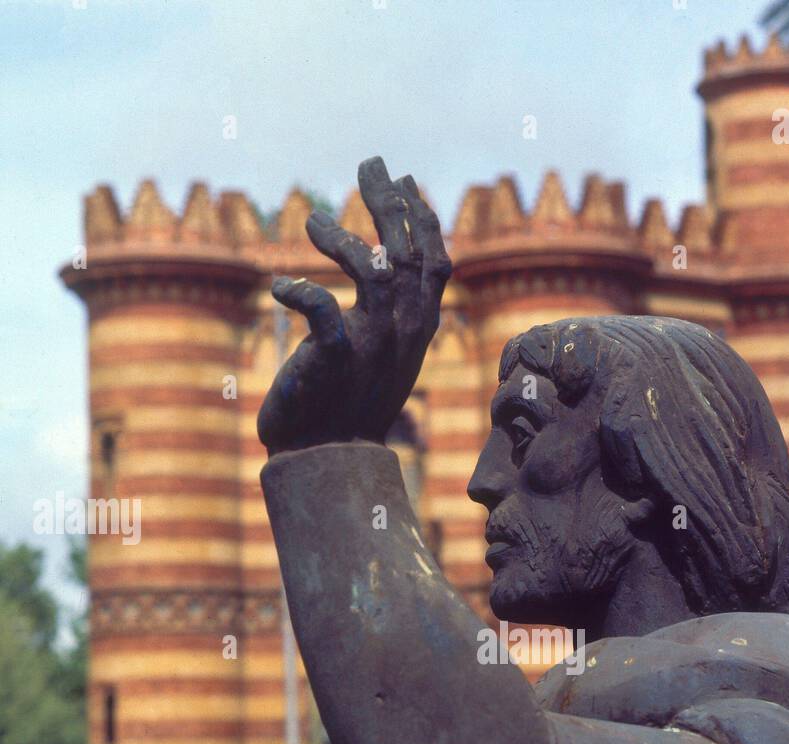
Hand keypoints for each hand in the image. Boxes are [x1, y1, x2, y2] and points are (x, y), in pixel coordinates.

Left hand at [257, 156, 451, 455]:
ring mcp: (374, 346)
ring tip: (309, 221)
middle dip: (389, 203)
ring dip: (341, 239)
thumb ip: (390, 311)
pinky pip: (321, 307)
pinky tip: (279, 288)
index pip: (435, 262)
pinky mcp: (336, 358)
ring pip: (373, 270)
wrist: (325, 459)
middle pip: (408, 254)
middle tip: (369, 164)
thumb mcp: (380, 353)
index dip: (422, 218)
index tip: (405, 182)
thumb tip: (386, 263)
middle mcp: (404, 333)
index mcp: (419, 330)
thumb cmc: (344, 404)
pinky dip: (298, 290)